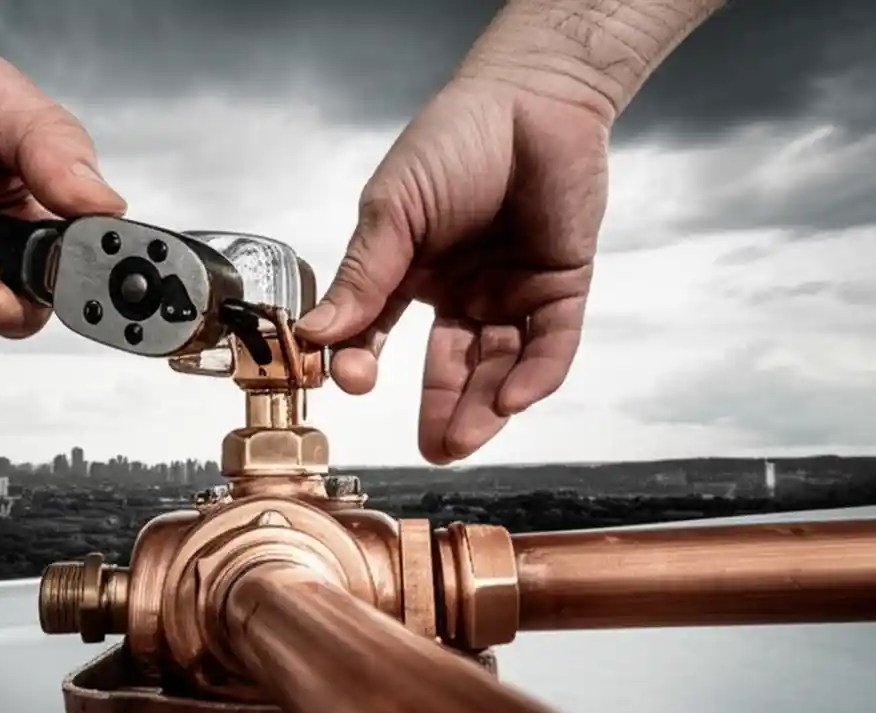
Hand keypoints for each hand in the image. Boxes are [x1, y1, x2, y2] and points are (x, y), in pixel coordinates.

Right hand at [296, 77, 609, 463]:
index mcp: (409, 271)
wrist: (532, 98)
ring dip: (482, 406)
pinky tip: (509, 400)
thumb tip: (315, 335)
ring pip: (498, 366)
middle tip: (431, 449)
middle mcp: (460, 292)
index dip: (364, 360)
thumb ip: (363, 275)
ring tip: (461, 441)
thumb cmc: (454, 140)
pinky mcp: (560, 289)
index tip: (350, 380)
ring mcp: (511, 293)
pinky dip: (533, 375)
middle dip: (441, 411)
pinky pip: (550, 345)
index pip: (380, 332)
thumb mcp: (394, 209)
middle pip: (448, 366)